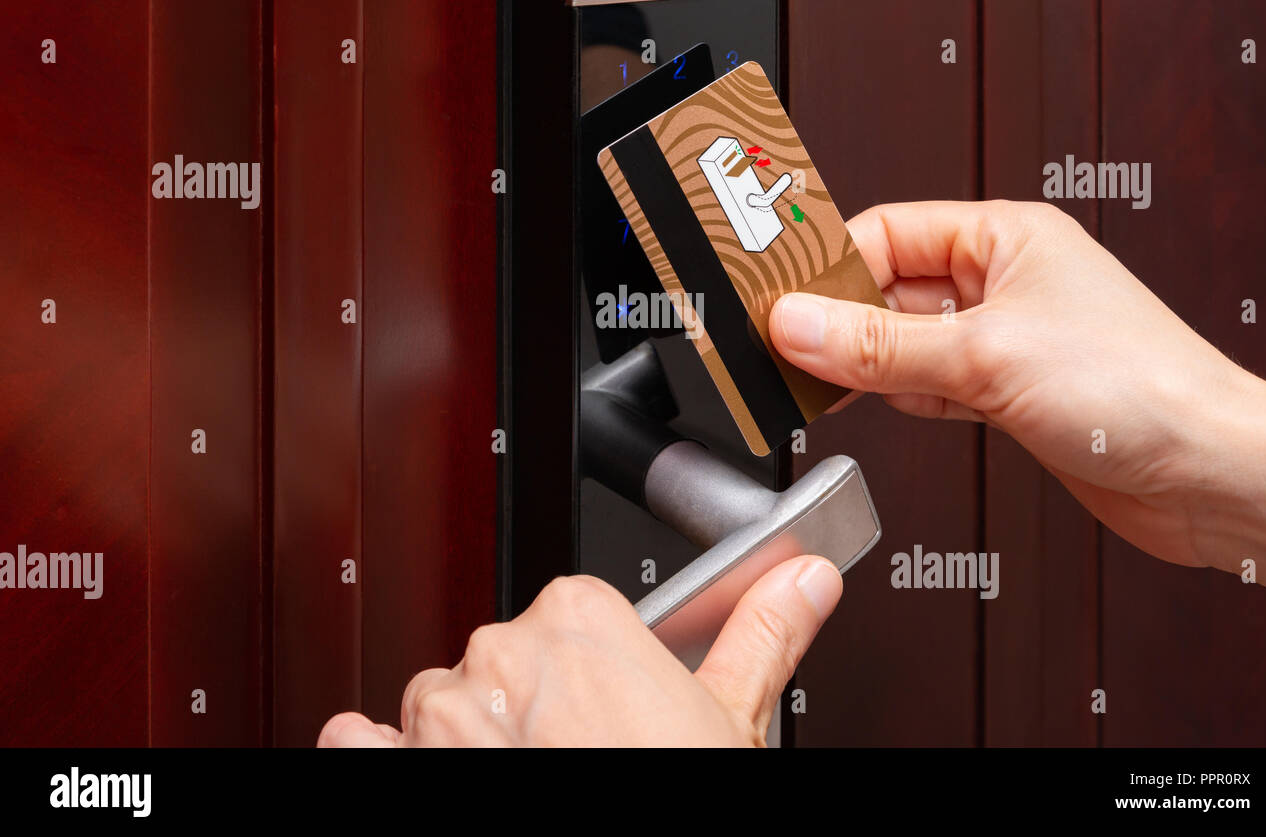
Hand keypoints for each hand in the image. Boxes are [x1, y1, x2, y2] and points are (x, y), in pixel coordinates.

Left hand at [317, 555, 841, 746]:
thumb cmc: (669, 786)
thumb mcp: (729, 720)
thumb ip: (761, 635)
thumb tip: (807, 578)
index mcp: (580, 616)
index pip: (571, 615)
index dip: (590, 668)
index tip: (606, 702)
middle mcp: (503, 649)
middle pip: (506, 658)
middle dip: (532, 703)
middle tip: (578, 753)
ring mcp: (442, 708)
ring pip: (440, 699)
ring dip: (468, 733)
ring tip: (525, 771)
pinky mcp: (394, 760)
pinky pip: (360, 738)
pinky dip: (379, 749)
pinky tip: (421, 761)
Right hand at [770, 200, 1265, 596]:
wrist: (1209, 474)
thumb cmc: (1139, 389)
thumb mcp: (983, 355)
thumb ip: (879, 344)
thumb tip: (798, 324)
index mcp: (1005, 237)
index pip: (887, 232)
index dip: (829, 265)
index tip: (780, 300)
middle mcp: (1004, 282)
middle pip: (889, 287)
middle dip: (840, 319)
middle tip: (786, 347)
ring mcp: (1005, 340)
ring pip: (905, 340)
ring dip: (867, 363)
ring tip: (819, 381)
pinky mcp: (1008, 393)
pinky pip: (929, 383)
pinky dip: (900, 395)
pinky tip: (875, 404)